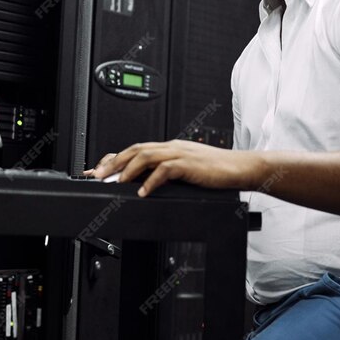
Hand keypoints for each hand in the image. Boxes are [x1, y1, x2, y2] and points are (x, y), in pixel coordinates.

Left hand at [85, 140, 265, 196]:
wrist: (241, 168)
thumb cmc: (217, 171)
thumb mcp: (187, 170)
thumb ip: (168, 173)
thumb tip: (146, 184)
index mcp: (170, 148)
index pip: (136, 148)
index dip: (116, 158)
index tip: (100, 170)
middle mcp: (172, 147)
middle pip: (136, 149)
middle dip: (114, 162)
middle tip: (98, 175)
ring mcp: (180, 153)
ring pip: (146, 155)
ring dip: (128, 169)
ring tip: (115, 182)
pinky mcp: (190, 164)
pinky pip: (165, 170)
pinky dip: (151, 180)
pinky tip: (143, 192)